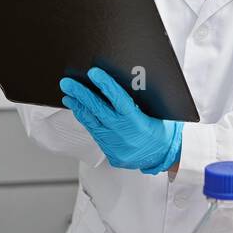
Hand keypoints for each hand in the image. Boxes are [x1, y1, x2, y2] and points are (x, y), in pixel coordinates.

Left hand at [59, 68, 181, 174]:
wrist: (164, 158)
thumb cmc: (163, 133)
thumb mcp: (158, 114)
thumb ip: (141, 102)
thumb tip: (130, 81)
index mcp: (138, 123)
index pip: (119, 100)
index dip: (106, 85)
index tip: (94, 73)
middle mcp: (123, 134)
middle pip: (98, 110)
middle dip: (81, 94)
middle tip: (68, 83)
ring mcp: (115, 145)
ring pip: (92, 123)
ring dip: (78, 107)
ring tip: (68, 95)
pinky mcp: (111, 153)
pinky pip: (95, 134)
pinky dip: (86, 121)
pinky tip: (79, 111)